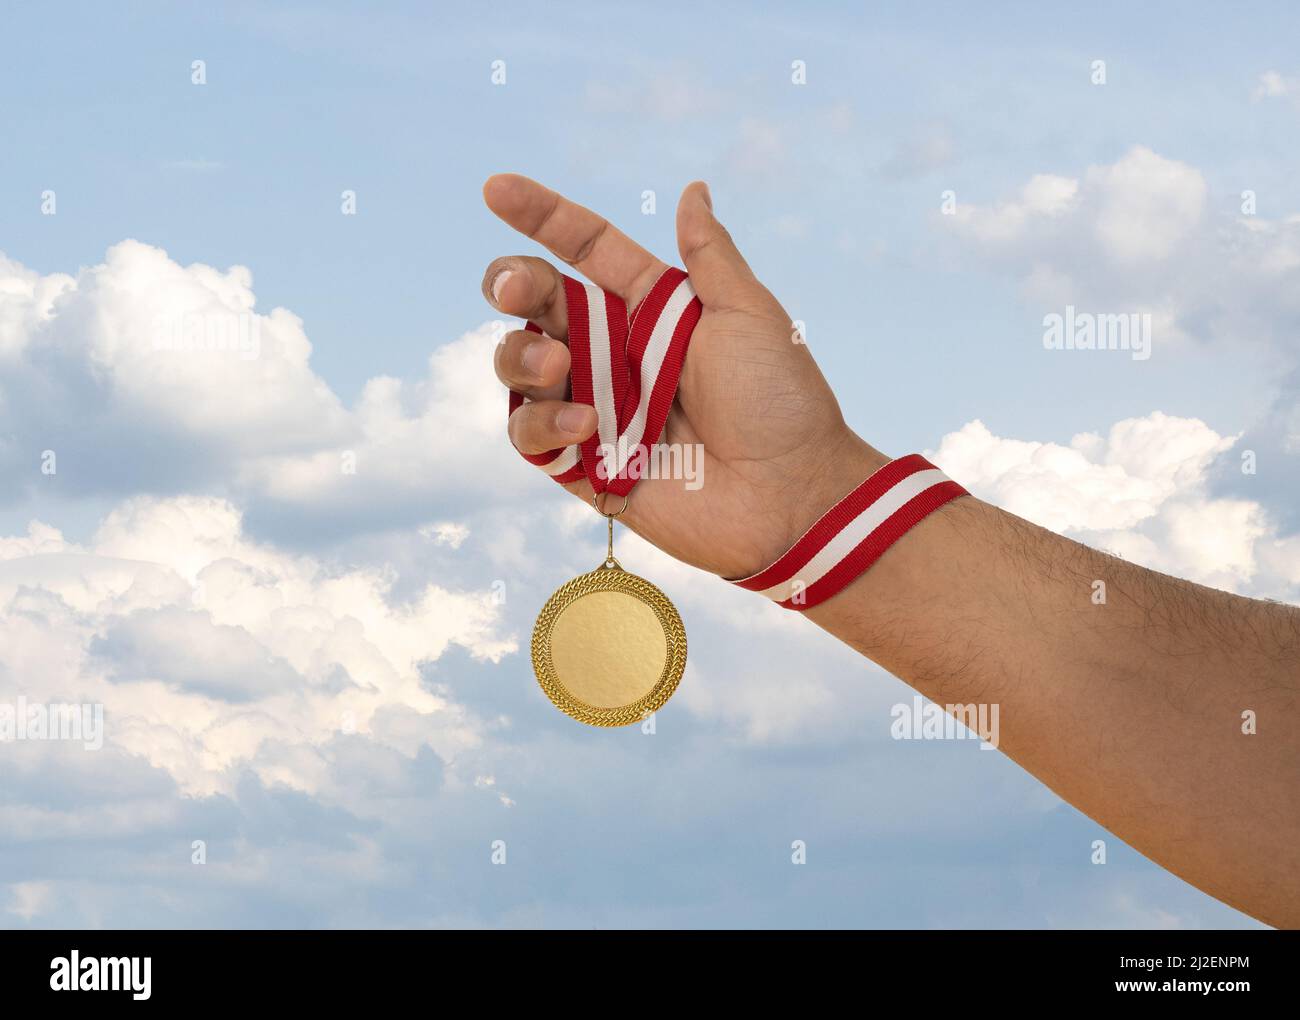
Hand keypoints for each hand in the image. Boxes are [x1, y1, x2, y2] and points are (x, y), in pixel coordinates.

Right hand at [482, 175, 883, 577]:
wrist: (791, 497)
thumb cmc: (781, 402)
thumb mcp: (749, 313)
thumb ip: (708, 254)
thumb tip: (692, 189)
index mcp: (654, 310)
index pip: (585, 250)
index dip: (540, 217)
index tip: (494, 188)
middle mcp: (617, 353)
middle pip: (538, 303)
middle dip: (512, 285)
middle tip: (515, 290)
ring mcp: (598, 408)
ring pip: (520, 366)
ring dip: (522, 357)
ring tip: (557, 367)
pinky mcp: (586, 464)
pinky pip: (531, 435)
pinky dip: (542, 424)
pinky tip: (582, 426)